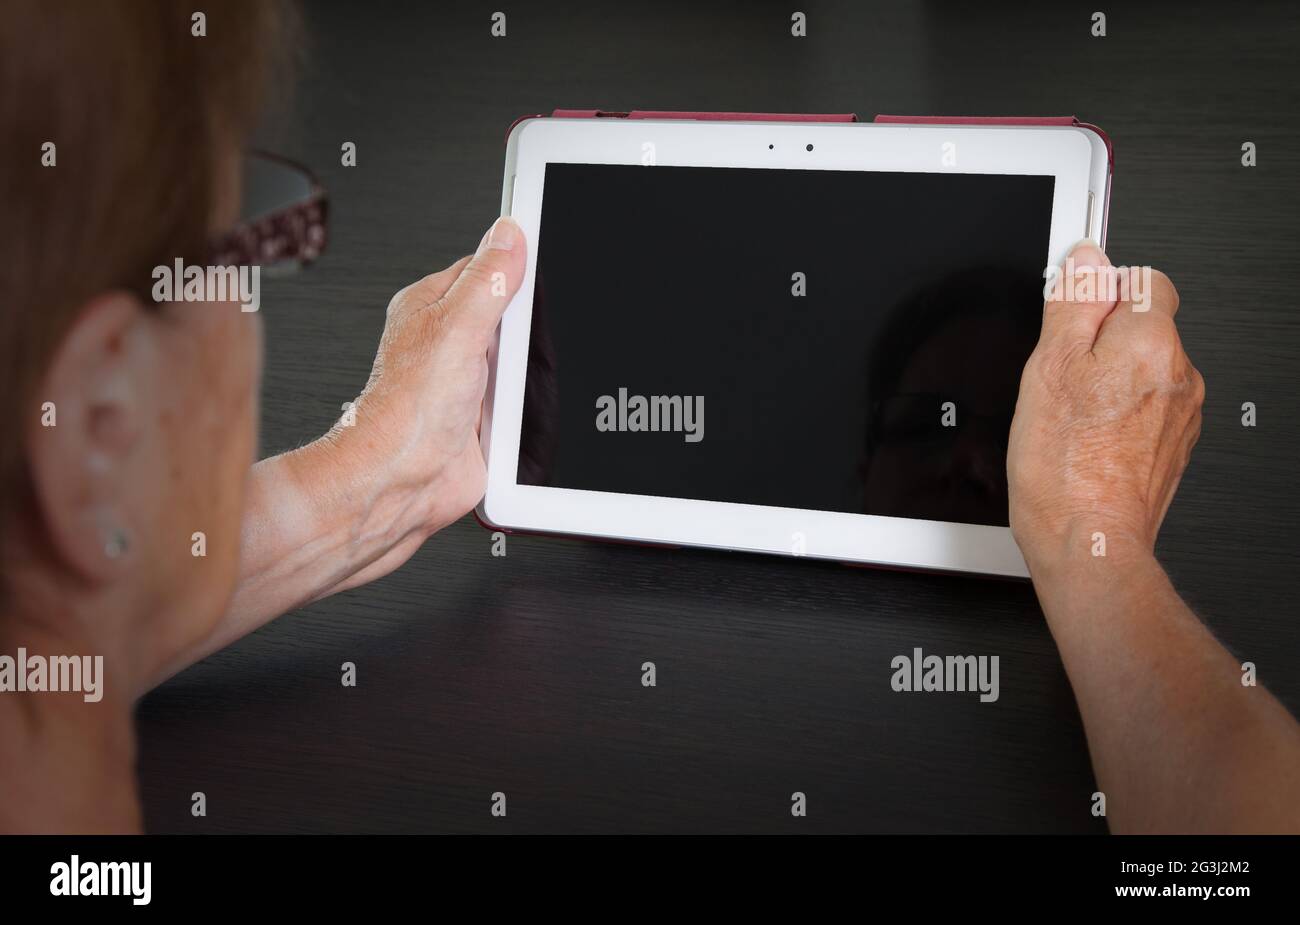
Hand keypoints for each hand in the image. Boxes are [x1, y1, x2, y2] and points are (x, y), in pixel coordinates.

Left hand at [328, 217, 525, 541]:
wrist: (402, 481)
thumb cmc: (405, 411)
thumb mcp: (455, 326)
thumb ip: (487, 280)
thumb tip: (508, 235)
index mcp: (432, 307)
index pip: (485, 267)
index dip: (517, 262)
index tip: (545, 256)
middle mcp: (449, 342)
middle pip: (512, 314)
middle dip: (530, 326)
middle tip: (527, 337)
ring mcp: (468, 380)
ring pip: (522, 358)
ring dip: (531, 371)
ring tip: (516, 381)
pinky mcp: (486, 416)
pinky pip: (524, 400)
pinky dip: (531, 405)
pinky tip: (523, 409)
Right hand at [1007, 241, 1203, 570]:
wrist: (1088, 542)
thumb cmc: (1064, 467)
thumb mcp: (1046, 368)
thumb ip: (1072, 302)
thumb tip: (1086, 258)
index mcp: (1151, 341)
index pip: (1141, 278)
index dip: (1098, 296)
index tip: (1069, 324)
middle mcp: (1180, 372)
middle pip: (1142, 325)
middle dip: (1100, 341)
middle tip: (1060, 378)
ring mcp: (1183, 412)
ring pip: (1142, 368)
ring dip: (1109, 379)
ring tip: (1071, 415)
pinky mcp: (1174, 444)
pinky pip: (1146, 407)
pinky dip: (1118, 414)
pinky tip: (1086, 438)